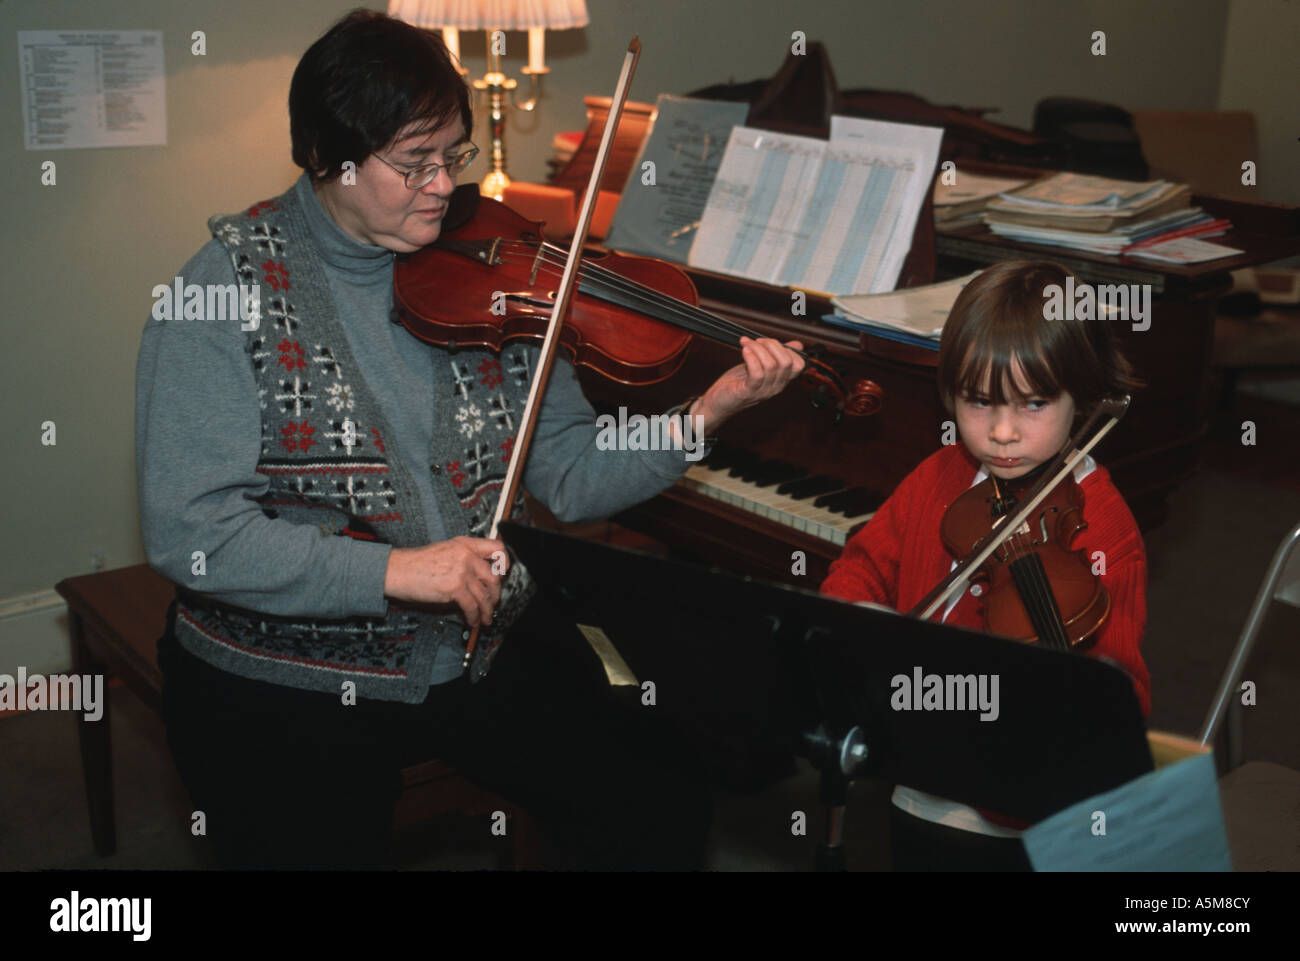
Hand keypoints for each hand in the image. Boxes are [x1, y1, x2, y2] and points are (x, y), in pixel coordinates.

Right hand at [383, 537, 507, 626]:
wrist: (397, 570)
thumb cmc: (415, 564)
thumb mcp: (444, 551)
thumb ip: (463, 559)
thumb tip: (477, 578)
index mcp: (464, 544)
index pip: (496, 548)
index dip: (504, 562)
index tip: (503, 573)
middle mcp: (466, 555)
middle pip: (493, 576)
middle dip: (495, 595)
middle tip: (493, 604)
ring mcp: (462, 570)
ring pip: (484, 594)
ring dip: (486, 610)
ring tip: (485, 619)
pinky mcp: (455, 587)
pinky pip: (472, 605)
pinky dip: (474, 616)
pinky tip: (472, 620)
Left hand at [691, 338, 804, 433]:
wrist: (719, 401)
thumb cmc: (738, 382)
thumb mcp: (761, 366)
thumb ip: (776, 356)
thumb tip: (797, 345)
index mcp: (781, 381)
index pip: (799, 364)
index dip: (787, 348)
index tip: (769, 342)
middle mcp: (776, 387)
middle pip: (787, 362)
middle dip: (772, 345)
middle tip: (756, 341)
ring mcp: (763, 391)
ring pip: (771, 365)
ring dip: (757, 349)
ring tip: (746, 344)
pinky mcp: (749, 392)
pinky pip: (757, 373)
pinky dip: (751, 358)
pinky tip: (744, 351)